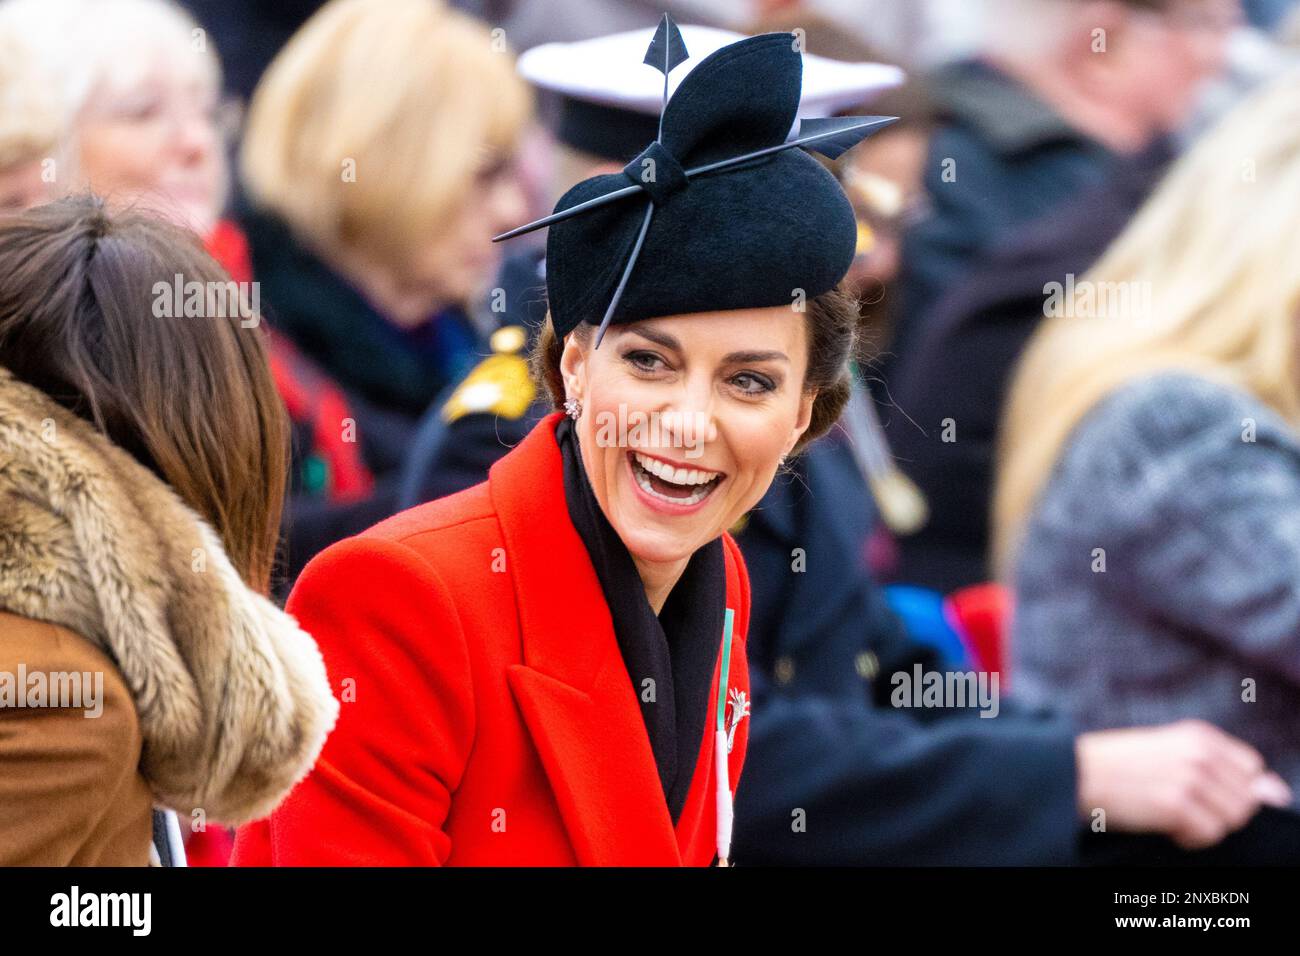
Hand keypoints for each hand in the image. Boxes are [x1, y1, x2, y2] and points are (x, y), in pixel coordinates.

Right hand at [1076, 719, 1292, 849]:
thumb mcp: (1171, 755)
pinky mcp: (1176, 804)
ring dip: (1204, 826)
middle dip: (1219, 812)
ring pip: (1232, 819)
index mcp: (1199, 735)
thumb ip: (1224, 770)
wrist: (1074, 774)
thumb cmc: (1120, 767)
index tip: (1198, 793)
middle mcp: (1199, 753)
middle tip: (1179, 807)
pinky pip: (1209, 835)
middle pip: (1246, 799)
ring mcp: (1189, 778)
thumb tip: (1279, 794)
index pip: (1251, 769)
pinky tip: (1164, 826)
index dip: (1231, 788)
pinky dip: (1189, 838)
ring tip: (1171, 816)